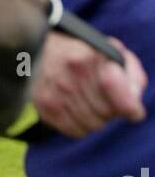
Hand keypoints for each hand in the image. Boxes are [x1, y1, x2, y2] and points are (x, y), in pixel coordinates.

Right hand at [33, 32, 147, 137]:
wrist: (45, 45)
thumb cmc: (88, 55)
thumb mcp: (115, 53)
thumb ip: (132, 77)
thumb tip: (134, 108)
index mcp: (93, 56)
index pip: (121, 99)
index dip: (129, 106)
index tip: (131, 107)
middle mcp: (72, 70)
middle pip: (106, 113)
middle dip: (110, 109)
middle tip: (102, 94)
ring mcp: (56, 88)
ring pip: (92, 125)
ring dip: (95, 117)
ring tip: (87, 98)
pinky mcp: (43, 103)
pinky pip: (75, 131)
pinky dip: (80, 124)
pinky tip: (75, 107)